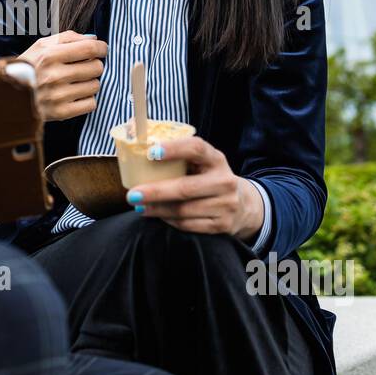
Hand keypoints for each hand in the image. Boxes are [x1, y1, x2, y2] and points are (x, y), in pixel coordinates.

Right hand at [17, 30, 107, 121]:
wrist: (7, 95)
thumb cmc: (28, 67)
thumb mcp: (41, 46)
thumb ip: (67, 38)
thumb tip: (94, 39)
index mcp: (49, 56)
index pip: (89, 49)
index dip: (101, 48)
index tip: (101, 50)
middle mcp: (54, 76)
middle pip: (96, 67)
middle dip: (94, 65)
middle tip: (84, 67)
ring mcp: (58, 96)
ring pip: (95, 86)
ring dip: (90, 82)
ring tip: (75, 82)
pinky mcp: (61, 113)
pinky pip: (91, 104)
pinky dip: (87, 99)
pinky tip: (74, 95)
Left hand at [125, 137, 263, 241]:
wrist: (243, 204)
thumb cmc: (209, 178)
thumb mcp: (203, 163)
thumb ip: (180, 159)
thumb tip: (139, 155)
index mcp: (216, 159)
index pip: (196, 148)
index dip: (174, 149)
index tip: (151, 152)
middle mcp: (225, 181)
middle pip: (186, 188)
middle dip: (155, 192)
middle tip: (132, 194)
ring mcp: (226, 205)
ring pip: (183, 210)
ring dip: (157, 209)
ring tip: (139, 206)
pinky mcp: (222, 225)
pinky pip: (188, 225)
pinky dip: (168, 221)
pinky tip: (157, 215)